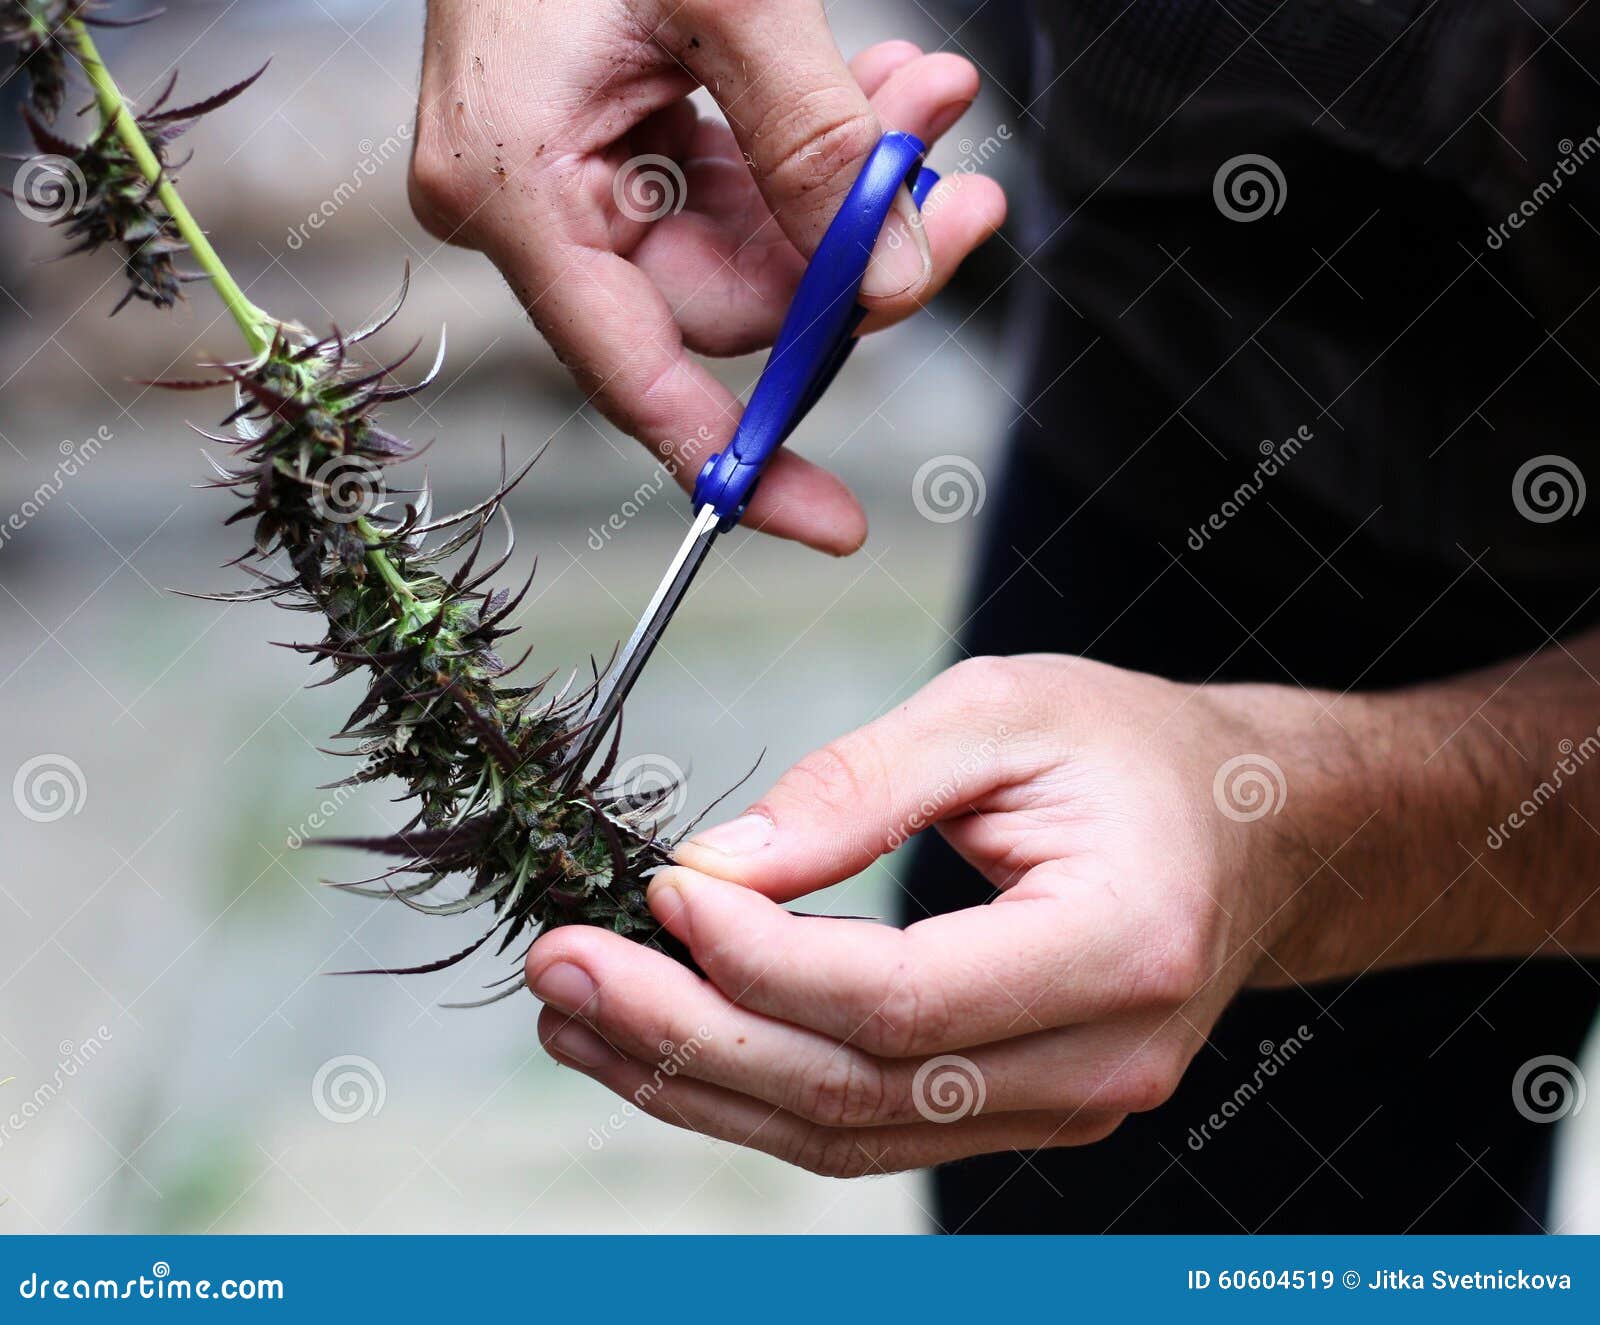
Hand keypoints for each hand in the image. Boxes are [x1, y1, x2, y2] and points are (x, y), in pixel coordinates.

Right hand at [409, 1, 1005, 554]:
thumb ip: (816, 142)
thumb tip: (887, 286)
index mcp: (515, 187)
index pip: (638, 376)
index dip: (739, 458)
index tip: (829, 523)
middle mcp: (532, 201)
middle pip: (722, 301)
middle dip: (850, 256)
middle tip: (954, 197)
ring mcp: (570, 170)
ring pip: (746, 239)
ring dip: (852, 181)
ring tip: (933, 95)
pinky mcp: (613, 133)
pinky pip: (733, 179)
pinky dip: (814, 142)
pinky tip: (884, 89)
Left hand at [524, 655, 1350, 1175]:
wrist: (1249, 830)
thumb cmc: (1138, 755)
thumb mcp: (1004, 711)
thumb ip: (862, 784)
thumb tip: (722, 863)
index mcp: (1118, 948)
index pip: (899, 998)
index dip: (759, 957)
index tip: (659, 888)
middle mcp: (1097, 1061)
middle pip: (852, 1086)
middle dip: (684, 1036)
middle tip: (560, 973)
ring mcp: (1062, 1107)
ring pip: (843, 1130)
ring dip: (695, 1079)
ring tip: (575, 1016)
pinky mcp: (1018, 1110)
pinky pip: (865, 1123)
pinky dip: (754, 1089)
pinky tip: (665, 1044)